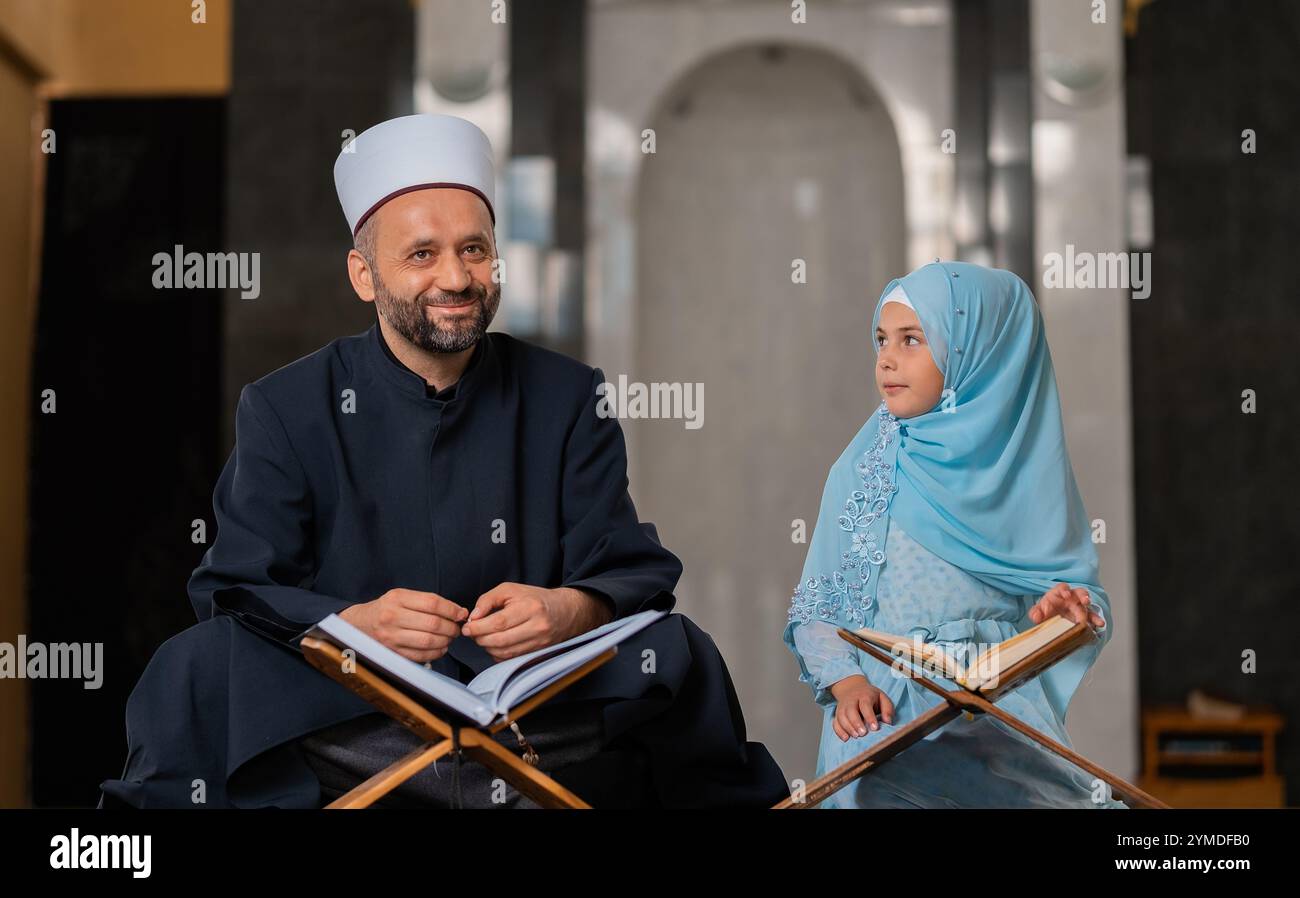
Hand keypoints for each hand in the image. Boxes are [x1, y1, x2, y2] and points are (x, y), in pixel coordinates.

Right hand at [339, 588, 467, 662]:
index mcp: (397, 598)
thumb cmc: (387, 608)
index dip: (452, 609)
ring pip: (428, 641)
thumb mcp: (402, 596)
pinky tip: (440, 648)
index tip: (461, 613)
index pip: (432, 602)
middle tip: (457, 628)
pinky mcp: (392, 652)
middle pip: (432, 623)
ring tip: (449, 638)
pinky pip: (420, 655)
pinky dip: (436, 653)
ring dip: (445, 641)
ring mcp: (390, 636)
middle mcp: (392, 617)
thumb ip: (428, 602)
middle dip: (451, 627)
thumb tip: (458, 612)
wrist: (360, 624)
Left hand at [461, 583, 612, 661]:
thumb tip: (473, 617)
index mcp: (530, 608)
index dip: (478, 628)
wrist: (563, 611)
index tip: (468, 628)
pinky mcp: (538, 653)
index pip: (498, 623)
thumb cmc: (534, 599)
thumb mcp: (510, 590)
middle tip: (472, 633)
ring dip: (488, 647)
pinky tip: (496, 644)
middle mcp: (537, 627)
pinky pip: (511, 659)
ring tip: (483, 637)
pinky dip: (498, 654)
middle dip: (480, 639)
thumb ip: (488, 600)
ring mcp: (539, 643)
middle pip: (500, 640)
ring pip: (505, 653)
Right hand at [828, 674, 893, 740]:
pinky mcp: (837, 714)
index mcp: (864, 695)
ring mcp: (843, 707)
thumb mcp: (882, 698)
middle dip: (856, 722)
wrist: (853, 688)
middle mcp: (851, 700)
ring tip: (856, 736)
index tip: (875, 728)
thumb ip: (887, 709)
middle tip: (863, 734)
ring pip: (841, 716)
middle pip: (850, 710)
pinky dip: (839, 731)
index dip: (869, 716)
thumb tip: (888, 722)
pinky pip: (835, 722)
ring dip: (847, 727)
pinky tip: (846, 738)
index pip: (865, 705)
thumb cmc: (871, 697)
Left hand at [1029, 583, 1105, 628]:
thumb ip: (1035, 613)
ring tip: (1098, 621)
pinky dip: (1096, 622)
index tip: (1066, 595)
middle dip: (1083, 596)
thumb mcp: (1038, 611)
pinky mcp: (1084, 616)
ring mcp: (1079, 607)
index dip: (1065, 590)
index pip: (1063, 588)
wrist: (1050, 618)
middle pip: (1080, 593)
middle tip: (1085, 601)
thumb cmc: (1046, 610)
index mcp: (1059, 593)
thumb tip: (1036, 617)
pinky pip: (1092, 618)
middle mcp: (1072, 598)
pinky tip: (1099, 626)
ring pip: (1088, 607)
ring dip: (1093, 613)